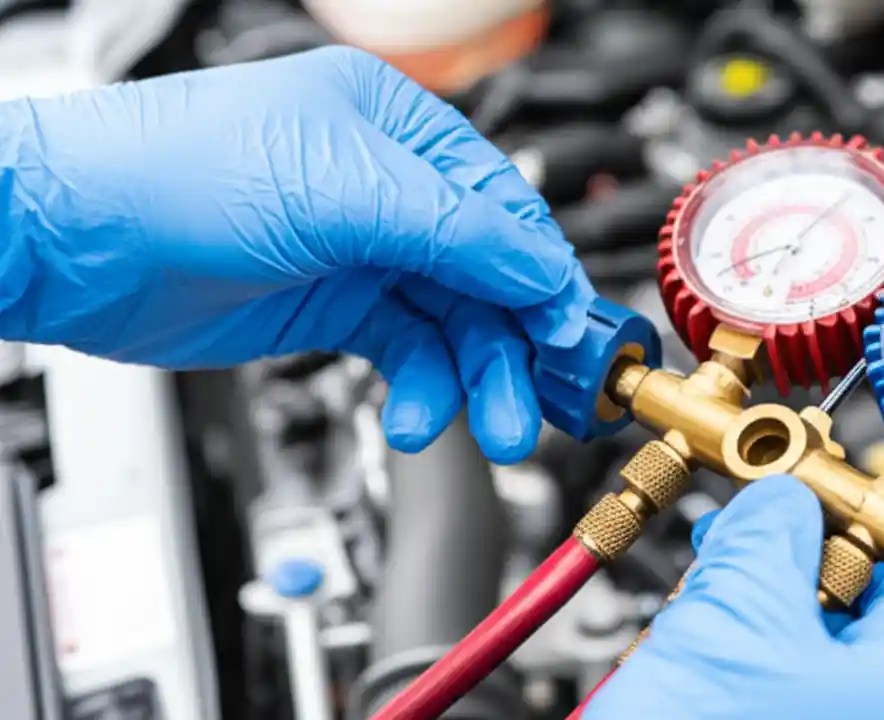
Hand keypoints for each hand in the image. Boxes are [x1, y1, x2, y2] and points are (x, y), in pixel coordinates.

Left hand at [0, 47, 591, 462]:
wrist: (70, 243)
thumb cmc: (179, 174)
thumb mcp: (344, 193)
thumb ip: (458, 235)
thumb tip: (544, 268)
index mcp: (395, 127)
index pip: (500, 203)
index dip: (540, 272)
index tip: (568, 332)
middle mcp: (385, 185)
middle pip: (484, 272)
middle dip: (511, 343)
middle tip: (534, 404)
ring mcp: (359, 249)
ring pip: (449, 321)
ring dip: (470, 380)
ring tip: (486, 426)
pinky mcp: (333, 306)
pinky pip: (404, 351)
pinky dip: (418, 388)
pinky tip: (412, 417)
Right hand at [586, 476, 883, 719]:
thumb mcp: (736, 613)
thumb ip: (767, 535)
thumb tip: (780, 500)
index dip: (835, 523)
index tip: (789, 502)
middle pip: (848, 612)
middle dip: (775, 579)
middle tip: (726, 561)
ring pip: (803, 658)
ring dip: (743, 628)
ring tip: (694, 630)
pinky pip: (779, 700)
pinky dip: (733, 676)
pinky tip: (691, 672)